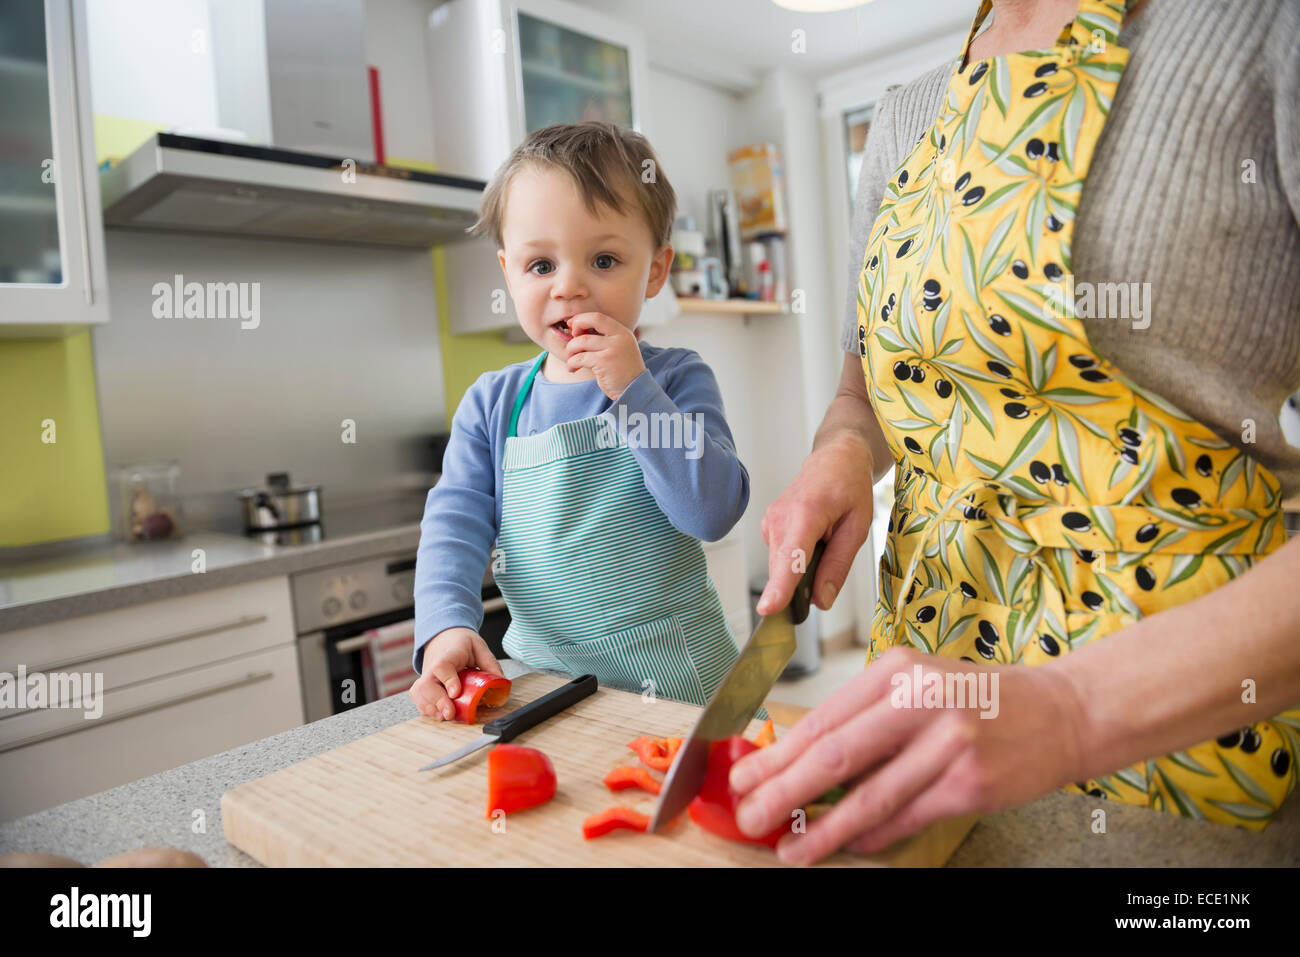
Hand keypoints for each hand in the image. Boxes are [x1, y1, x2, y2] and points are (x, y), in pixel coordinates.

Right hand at [408, 627, 504, 719]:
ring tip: (446, 716)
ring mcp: (425, 676)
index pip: (443, 666)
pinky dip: (427, 709)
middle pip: (427, 684)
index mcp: (448, 655)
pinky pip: (419, 699)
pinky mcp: (422, 686)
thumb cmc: (461, 643)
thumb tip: (501, 683)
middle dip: (438, 701)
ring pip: (420, 693)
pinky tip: (439, 714)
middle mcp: (432, 666)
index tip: (455, 693)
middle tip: (450, 713)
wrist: (443, 638)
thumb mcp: (479, 647)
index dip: (448, 680)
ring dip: (431, 708)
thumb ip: (489, 664)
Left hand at [564, 312, 644, 399]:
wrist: (634, 389)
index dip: (582, 319)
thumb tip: (579, 331)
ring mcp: (611, 349)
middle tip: (572, 341)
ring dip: (570, 351)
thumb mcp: (619, 349)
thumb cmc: (622, 371)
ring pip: (581, 342)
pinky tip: (572, 368)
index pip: (598, 317)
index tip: (573, 326)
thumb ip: (605, 339)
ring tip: (570, 360)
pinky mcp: (603, 362)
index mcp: (622, 332)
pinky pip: (579, 358)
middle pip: (590, 323)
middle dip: (576, 328)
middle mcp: (618, 338)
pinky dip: (572, 363)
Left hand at [727, 647, 1088, 864]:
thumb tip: (796, 759)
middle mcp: (920, 700)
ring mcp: (948, 743)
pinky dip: (872, 835)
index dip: (777, 753)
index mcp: (896, 670)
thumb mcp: (916, 684)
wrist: (1061, 711)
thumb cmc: (977, 700)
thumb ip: (863, 715)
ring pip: (869, 795)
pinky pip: (906, 816)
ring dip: (822, 828)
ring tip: (789, 848)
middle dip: (783, 790)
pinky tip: (847, 846)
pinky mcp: (970, 783)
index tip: (743, 776)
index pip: (822, 718)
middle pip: (835, 754)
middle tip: (750, 816)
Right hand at [757, 431, 873, 615]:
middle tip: (831, 553)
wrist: (835, 458)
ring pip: (781, 566)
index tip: (767, 609)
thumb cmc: (850, 488)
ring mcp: (769, 521)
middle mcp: (780, 517)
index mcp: (807, 513)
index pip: (791, 557)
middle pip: (785, 569)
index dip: (779, 587)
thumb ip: (838, 566)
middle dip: (804, 581)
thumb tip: (821, 601)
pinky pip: (780, 557)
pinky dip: (796, 558)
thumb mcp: (857, 528)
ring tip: (824, 538)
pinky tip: (812, 537)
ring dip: (801, 567)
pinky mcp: (767, 526)